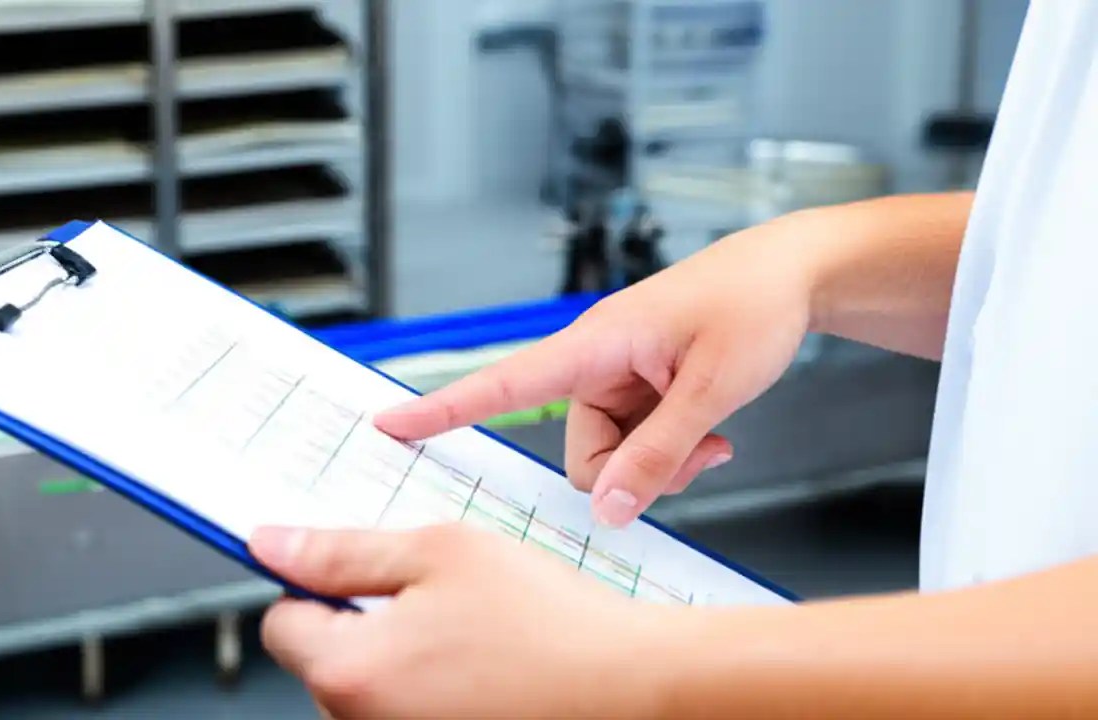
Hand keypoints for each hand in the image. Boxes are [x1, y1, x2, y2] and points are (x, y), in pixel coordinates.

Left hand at [253, 523, 681, 719]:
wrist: (634, 688)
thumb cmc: (549, 622)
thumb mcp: (439, 551)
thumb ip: (342, 551)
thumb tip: (272, 545)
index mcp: (350, 674)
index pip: (280, 623)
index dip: (315, 582)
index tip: (352, 568)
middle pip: (327, 661)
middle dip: (366, 622)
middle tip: (436, 593)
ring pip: (374, 689)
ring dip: (406, 656)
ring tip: (472, 631)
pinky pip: (414, 711)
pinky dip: (437, 687)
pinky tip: (486, 666)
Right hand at [375, 221, 814, 525]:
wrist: (794, 273)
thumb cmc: (753, 305)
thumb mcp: (712, 388)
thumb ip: (658, 453)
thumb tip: (607, 510)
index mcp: (595, 343)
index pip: (504, 382)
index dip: (444, 406)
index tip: (390, 423)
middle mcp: (597, 362)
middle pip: (580, 453)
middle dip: (633, 471)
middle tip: (700, 452)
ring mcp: (620, 378)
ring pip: (611, 456)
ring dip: (658, 463)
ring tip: (712, 437)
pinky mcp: (642, 388)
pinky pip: (635, 444)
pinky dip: (668, 451)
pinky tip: (710, 434)